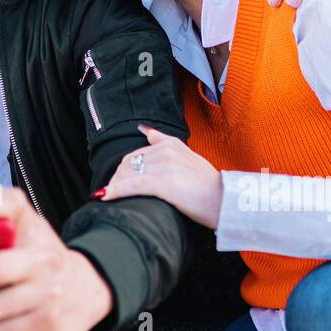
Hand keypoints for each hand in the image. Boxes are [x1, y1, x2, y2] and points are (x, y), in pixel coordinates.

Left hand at [98, 125, 222, 228]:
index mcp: (170, 144)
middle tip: (111, 191)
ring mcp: (164, 167)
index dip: (124, 169)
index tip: (118, 181)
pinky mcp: (163, 184)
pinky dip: (115, 191)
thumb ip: (165, 141)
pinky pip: (132, 186)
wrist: (224, 201)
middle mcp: (165, 152)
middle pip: (129, 164)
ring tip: (109, 196)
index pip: (136, 154)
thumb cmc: (207, 183)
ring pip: (128, 174)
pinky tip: (105, 197)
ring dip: (114, 186)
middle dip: (117, 178)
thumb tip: (144, 129)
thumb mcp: (188, 155)